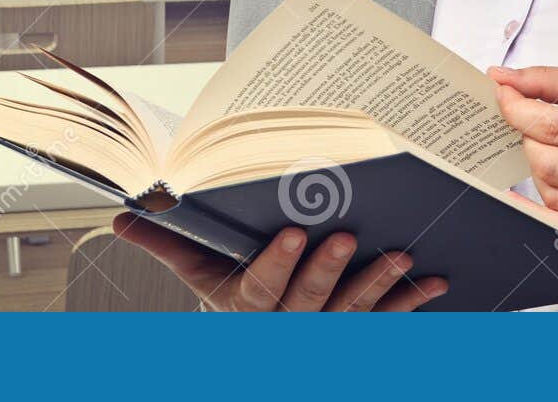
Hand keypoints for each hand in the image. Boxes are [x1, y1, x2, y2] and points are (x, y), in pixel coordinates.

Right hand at [111, 212, 447, 310]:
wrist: (260, 337)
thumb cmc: (230, 285)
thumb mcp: (197, 270)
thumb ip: (164, 244)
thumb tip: (120, 220)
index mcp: (247, 307)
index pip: (261, 290)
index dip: (279, 265)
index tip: (295, 232)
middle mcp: (288, 326)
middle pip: (310, 302)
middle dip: (329, 270)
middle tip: (348, 235)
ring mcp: (326, 331)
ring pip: (353, 311)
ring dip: (379, 285)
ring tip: (401, 255)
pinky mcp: (356, 329)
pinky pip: (387, 319)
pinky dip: (413, 301)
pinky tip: (438, 280)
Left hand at [487, 64, 557, 241]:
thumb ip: (548, 80)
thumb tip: (501, 77)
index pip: (549, 124)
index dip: (513, 108)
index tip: (503, 95)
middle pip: (546, 162)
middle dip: (526, 140)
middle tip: (534, 126)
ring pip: (550, 194)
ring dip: (536, 169)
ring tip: (549, 150)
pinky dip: (539, 208)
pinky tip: (535, 187)